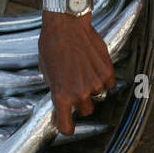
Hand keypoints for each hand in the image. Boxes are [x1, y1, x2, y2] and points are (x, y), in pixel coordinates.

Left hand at [38, 12, 115, 134]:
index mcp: (61, 95)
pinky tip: (92, 65)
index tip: (66, 125)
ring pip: (97, 96)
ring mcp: (95, 84)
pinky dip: (102, 79)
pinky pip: (108, 85)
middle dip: (80, 103)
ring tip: (81, 70)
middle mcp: (80, 93)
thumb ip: (55, 87)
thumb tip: (61, 97)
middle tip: (74, 88)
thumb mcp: (45, 71)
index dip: (66, 127)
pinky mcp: (107, 73)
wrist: (66, 26)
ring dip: (91, 88)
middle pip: (85, 111)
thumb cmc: (51, 46)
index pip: (66, 126)